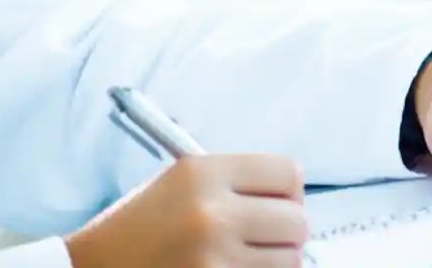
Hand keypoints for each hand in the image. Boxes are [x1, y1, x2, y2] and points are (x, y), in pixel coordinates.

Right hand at [65, 154, 307, 267]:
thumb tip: (291, 202)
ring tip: (237, 259)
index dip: (287, 192)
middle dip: (284, 233)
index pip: (287, 173)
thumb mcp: (178, 185)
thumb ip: (233, 184)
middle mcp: (212, 213)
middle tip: (261, 239)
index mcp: (202, 173)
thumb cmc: (135, 230)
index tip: (277, 203)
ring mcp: (215, 258)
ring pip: (290, 261)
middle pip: (296, 221)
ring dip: (272, 264)